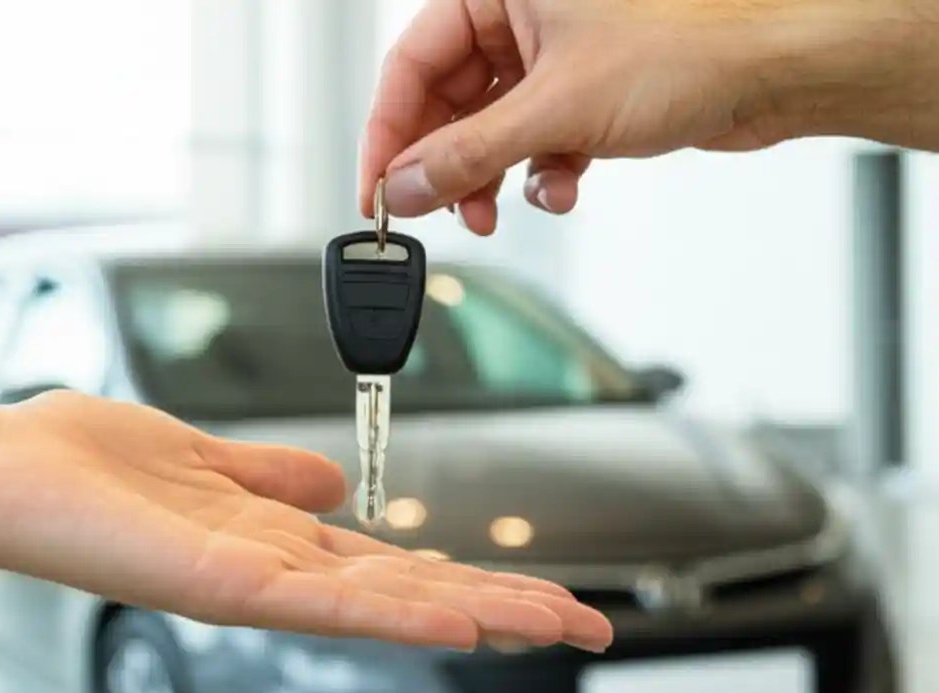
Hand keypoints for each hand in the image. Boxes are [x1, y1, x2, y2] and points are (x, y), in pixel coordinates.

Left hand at [0, 390, 612, 652]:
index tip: (533, 586)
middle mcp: (272, 568)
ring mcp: (249, 582)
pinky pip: (318, 602)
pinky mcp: (218, 582)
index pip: (390, 564)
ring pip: (381, 604)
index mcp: (273, 535)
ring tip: (553, 621)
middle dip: (499, 604)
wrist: (3, 471)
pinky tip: (454, 615)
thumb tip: (335, 481)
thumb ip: (271, 473)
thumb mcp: (206, 458)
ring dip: (471, 612)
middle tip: (588, 618)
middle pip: (407, 591)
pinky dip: (392, 613)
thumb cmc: (85, 462)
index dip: (464, 576)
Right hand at [361, 0, 938, 231]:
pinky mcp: (583, 93)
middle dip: (444, 164)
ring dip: (489, 176)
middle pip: (446, 101)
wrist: (778, 74)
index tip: (378, 190)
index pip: (411, 64)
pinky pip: (533, 140)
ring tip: (492, 209)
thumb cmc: (693, 48)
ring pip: (489, 128)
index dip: (387, 134)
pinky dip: (539, 172)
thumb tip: (405, 185)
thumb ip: (466, 154)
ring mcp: (554, 56)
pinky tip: (560, 188)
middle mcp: (523, 17)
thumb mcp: (556, 109)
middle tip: (435, 211)